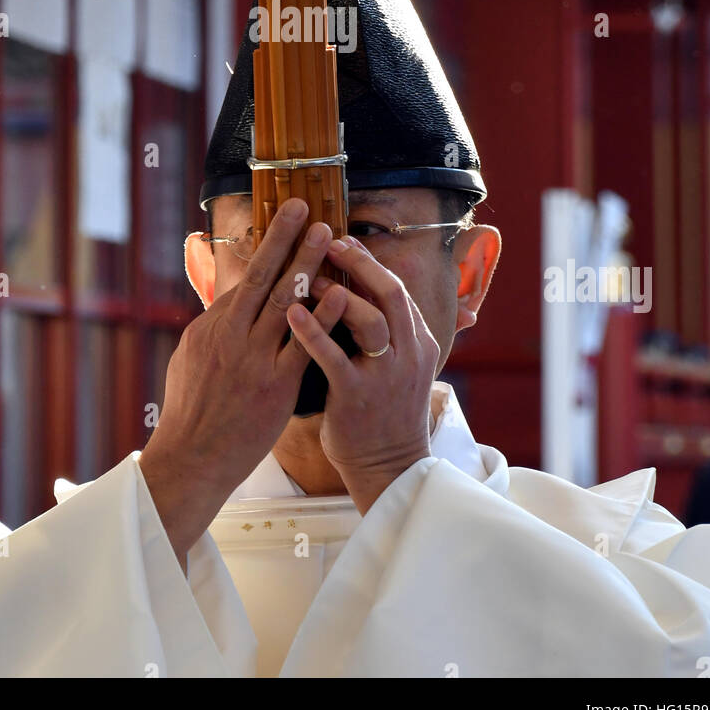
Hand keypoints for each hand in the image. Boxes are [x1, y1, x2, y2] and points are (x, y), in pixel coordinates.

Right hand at [139, 199, 346, 565]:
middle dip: (284, 238)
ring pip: (284, 301)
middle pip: (261, 276)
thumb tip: (230, 301)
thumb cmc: (191, 411)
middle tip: (305, 206)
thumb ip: (214, 327)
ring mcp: (253, 360)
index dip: (269, 247)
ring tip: (328, 235)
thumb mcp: (192, 358)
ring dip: (307, 264)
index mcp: (212, 326)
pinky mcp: (274, 386)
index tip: (286, 220)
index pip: (245, 278)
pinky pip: (303, 345)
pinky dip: (321, 317)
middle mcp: (231, 335)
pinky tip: (339, 293)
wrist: (191, 459)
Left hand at [287, 234, 439, 514]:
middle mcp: (409, 354)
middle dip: (360, 263)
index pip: (397, 289)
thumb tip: (360, 291)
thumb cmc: (383, 412)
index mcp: (418, 342)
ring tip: (307, 274)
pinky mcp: (357, 396)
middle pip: (391, 293)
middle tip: (328, 242)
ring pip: (371, 320)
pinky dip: (313, 331)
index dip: (370, 262)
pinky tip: (291, 312)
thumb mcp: (399, 367)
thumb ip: (388, 332)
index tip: (342, 242)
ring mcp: (385, 376)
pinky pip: (334, 357)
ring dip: (337, 292)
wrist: (388, 468)